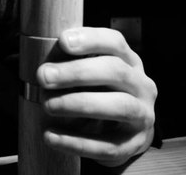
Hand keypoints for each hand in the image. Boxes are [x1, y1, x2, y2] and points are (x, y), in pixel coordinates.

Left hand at [37, 27, 157, 166]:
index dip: (89, 40)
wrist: (123, 132)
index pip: (114, 42)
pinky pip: (108, 146)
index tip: (62, 41)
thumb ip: (70, 65)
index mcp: (128, 61)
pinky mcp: (134, 144)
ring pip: (119, 106)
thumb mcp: (89, 74)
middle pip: (115, 71)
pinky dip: (77, 142)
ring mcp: (142, 114)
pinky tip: (51, 136)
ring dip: (79, 104)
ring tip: (48, 105)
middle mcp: (141, 85)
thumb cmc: (99, 93)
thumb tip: (42, 65)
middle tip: (44, 76)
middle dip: (77, 72)